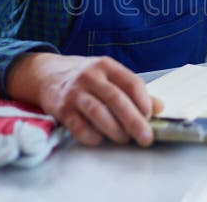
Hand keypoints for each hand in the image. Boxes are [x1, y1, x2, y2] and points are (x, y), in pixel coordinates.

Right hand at [7, 53, 163, 147]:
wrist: (46, 74)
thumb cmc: (85, 77)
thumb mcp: (109, 76)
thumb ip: (134, 90)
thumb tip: (160, 107)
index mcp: (107, 66)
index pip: (131, 82)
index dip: (144, 101)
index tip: (151, 116)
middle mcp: (90, 76)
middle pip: (116, 99)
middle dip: (134, 121)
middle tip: (146, 138)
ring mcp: (74, 92)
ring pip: (98, 113)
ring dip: (115, 130)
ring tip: (125, 140)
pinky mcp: (61, 109)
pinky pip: (79, 127)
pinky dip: (92, 136)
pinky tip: (100, 139)